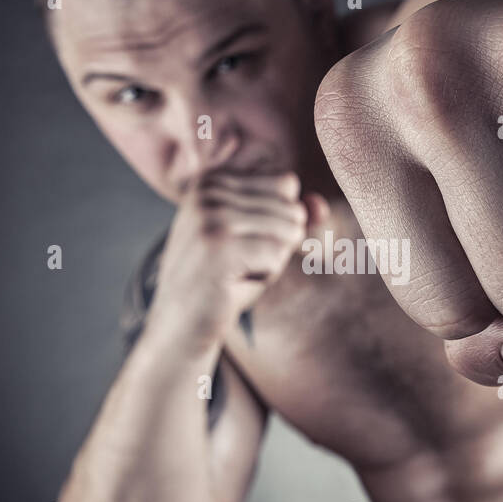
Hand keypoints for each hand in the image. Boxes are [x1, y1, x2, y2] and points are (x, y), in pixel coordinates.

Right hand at [149, 170, 327, 347]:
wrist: (180, 323)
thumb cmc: (225, 279)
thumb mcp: (260, 238)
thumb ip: (293, 216)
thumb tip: (321, 207)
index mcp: (213, 179)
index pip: (287, 186)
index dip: (277, 224)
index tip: (240, 244)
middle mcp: (208, 190)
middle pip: (290, 210)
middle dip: (277, 245)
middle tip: (238, 263)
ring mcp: (210, 217)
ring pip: (288, 231)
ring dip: (272, 262)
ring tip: (236, 272)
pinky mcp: (217, 247)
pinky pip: (277, 255)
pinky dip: (265, 275)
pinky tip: (232, 284)